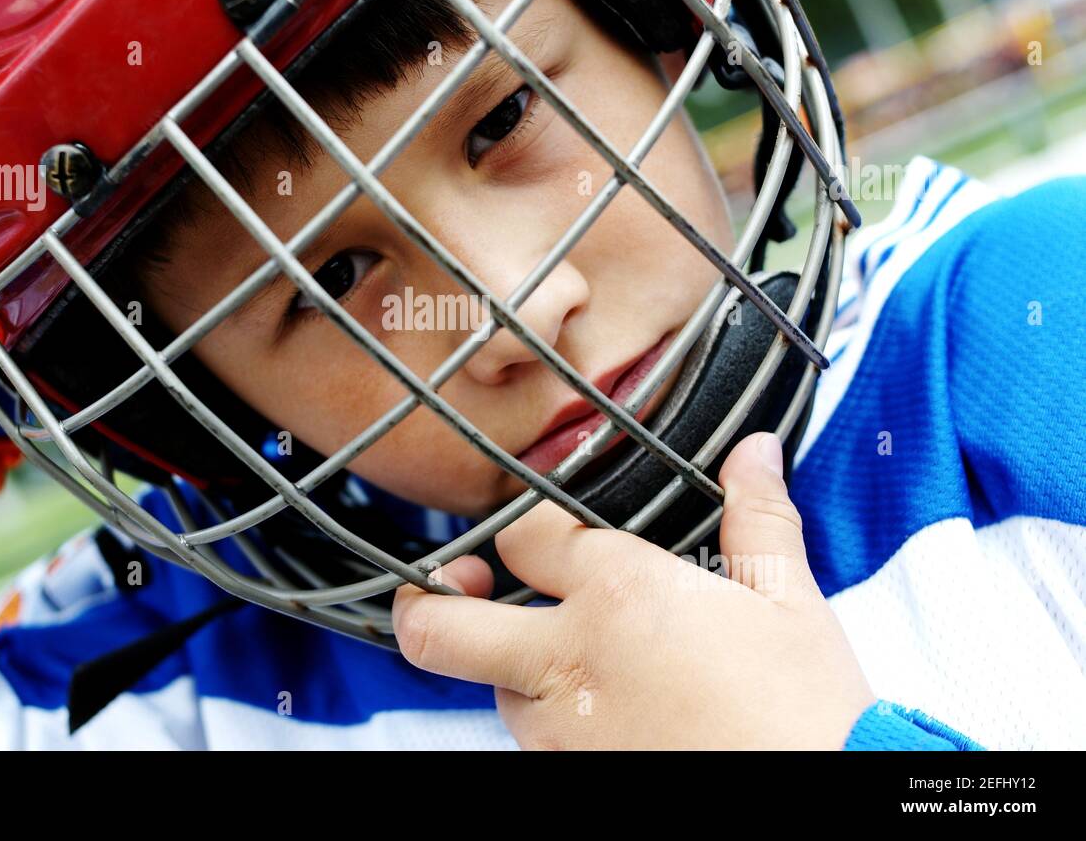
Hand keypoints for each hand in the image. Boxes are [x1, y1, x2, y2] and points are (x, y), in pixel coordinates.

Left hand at [391, 432, 875, 748]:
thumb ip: (758, 518)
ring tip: (570, 654)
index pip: (523, 535)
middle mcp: (569, 661)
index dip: (529, 523)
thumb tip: (754, 452)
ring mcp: (560, 733)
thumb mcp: (790, 602)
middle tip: (457, 583)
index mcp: (620, 594)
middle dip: (427, 600)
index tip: (550, 526)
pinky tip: (604, 708)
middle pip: (439, 627)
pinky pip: (531, 741)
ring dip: (513, 663)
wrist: (825, 799)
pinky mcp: (569, 781)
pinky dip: (550, 717)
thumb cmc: (808, 711)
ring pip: (490, 687)